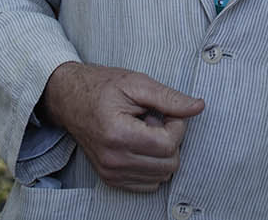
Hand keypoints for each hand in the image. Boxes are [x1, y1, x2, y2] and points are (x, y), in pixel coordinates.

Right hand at [41, 61, 205, 191]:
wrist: (69, 98)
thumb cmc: (102, 87)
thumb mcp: (137, 83)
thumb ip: (169, 98)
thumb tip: (198, 106)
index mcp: (119, 135)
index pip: (169, 145)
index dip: (177, 125)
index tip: (165, 112)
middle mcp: (114, 160)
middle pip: (169, 164)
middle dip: (170, 140)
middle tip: (153, 120)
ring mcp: (111, 172)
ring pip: (161, 176)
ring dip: (161, 154)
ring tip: (144, 131)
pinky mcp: (111, 178)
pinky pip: (148, 184)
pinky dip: (152, 165)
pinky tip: (139, 144)